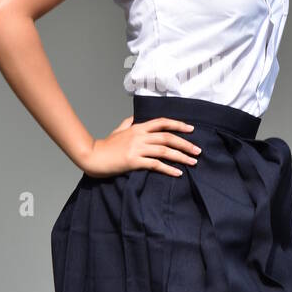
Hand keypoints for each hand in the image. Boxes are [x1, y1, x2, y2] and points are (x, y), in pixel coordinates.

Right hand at [81, 115, 201, 178]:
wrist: (93, 156)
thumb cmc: (106, 145)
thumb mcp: (118, 130)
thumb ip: (128, 123)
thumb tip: (134, 118)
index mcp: (138, 127)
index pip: (162, 122)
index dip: (178, 124)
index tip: (191, 130)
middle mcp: (139, 136)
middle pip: (168, 137)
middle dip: (185, 143)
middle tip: (198, 150)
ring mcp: (137, 148)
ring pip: (164, 150)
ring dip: (181, 156)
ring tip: (193, 162)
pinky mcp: (133, 161)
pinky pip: (155, 164)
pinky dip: (168, 169)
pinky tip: (178, 173)